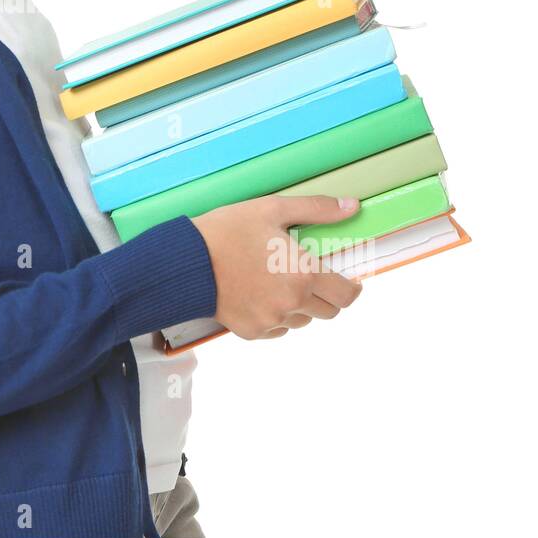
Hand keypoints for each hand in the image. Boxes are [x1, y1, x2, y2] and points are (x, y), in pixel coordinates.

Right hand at [191, 194, 363, 339]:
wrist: (185, 261)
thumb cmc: (228, 230)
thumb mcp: (272, 209)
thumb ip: (316, 209)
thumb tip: (352, 206)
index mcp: (303, 273)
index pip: (346, 294)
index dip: (351, 288)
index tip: (347, 281)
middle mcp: (292, 302)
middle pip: (328, 312)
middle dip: (325, 296)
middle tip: (308, 276)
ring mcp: (271, 320)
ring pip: (301, 321)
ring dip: (298, 306)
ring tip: (276, 281)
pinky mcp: (252, 331)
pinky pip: (276, 328)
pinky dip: (274, 315)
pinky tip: (257, 294)